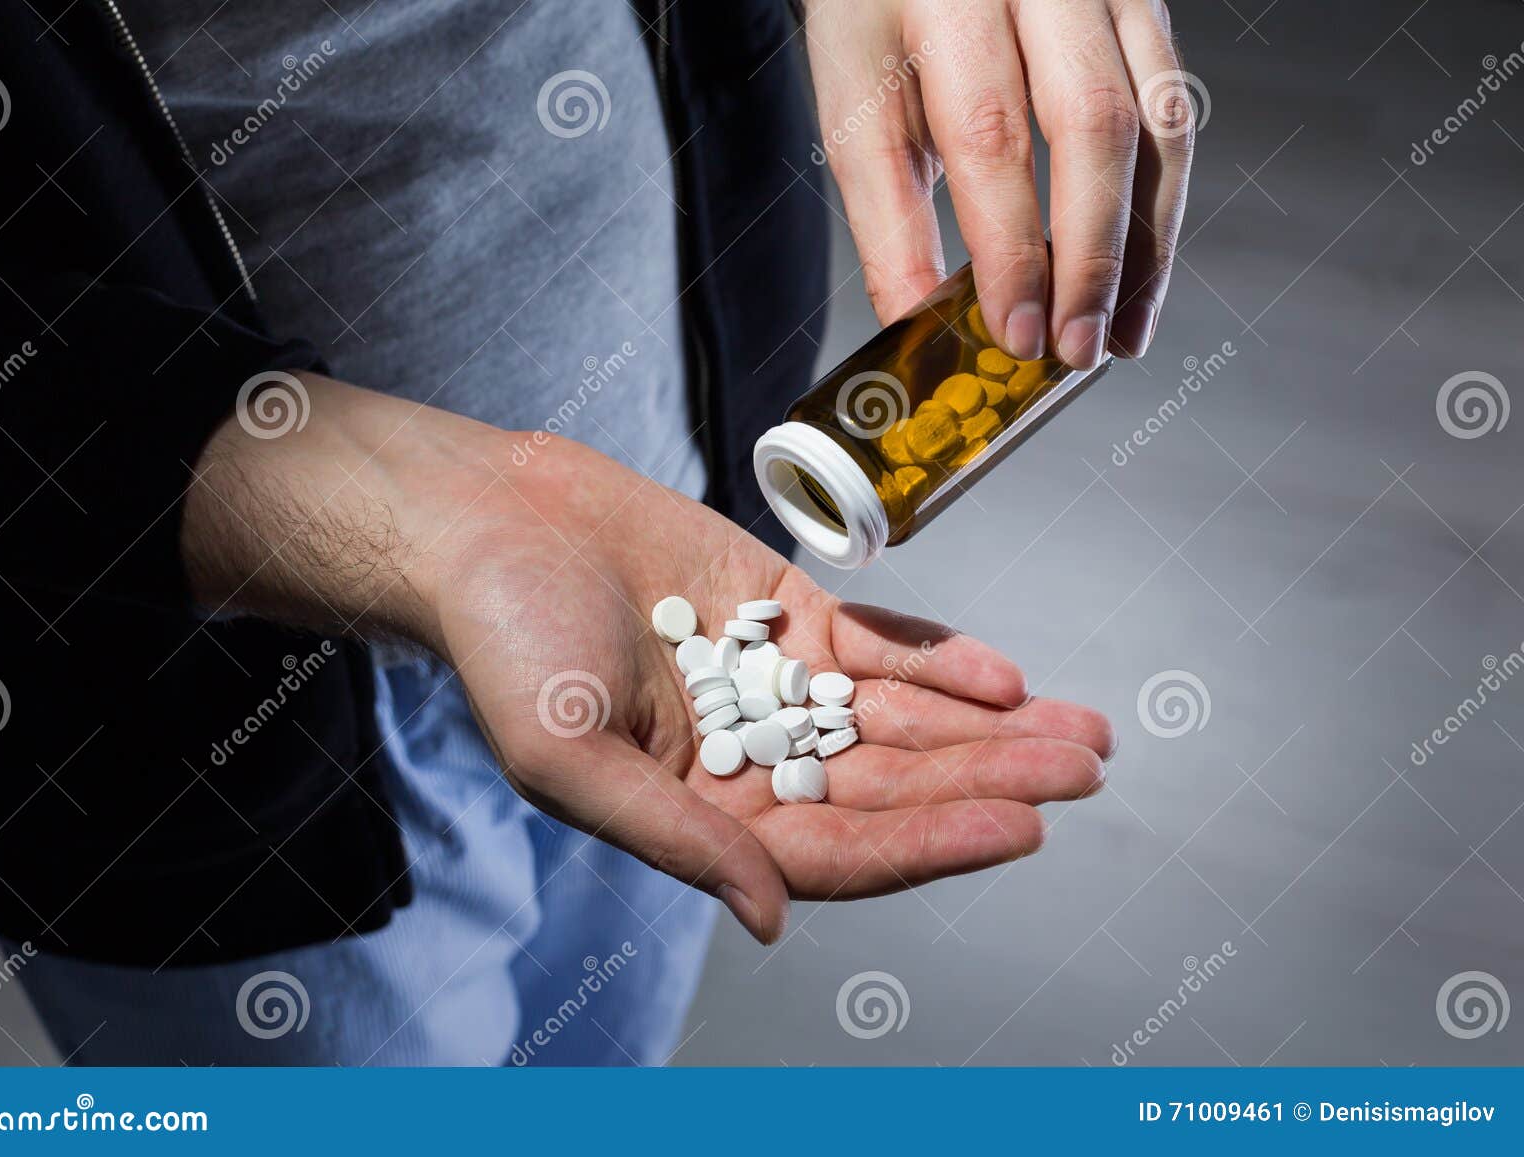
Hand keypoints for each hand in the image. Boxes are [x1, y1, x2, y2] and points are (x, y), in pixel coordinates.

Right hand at [186, 377, 1113, 943]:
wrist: (490, 520)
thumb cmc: (508, 645)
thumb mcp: (575, 761)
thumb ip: (680, 841)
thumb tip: (771, 920)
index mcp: (703, 816)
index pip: (838, 848)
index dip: (930, 842)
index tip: (1019, 830)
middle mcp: (751, 758)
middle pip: (892, 784)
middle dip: (988, 781)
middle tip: (1083, 774)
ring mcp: (774, 681)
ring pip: (901, 717)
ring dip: (988, 726)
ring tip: (1080, 732)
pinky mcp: (782, 609)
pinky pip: (875, 642)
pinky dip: (938, 658)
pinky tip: (1002, 674)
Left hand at [806, 0, 1193, 366]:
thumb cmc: (881, 20)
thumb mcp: (857, 110)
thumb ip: (888, 220)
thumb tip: (920, 328)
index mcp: (947, 0)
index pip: (989, 133)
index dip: (1010, 248)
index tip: (1018, 333)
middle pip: (1093, 124)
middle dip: (1093, 256)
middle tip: (1079, 348)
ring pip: (1157, 121)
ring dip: (1147, 243)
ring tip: (1121, 331)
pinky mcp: (1142, 5)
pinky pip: (1174, 109)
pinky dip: (1161, 202)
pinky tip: (1140, 270)